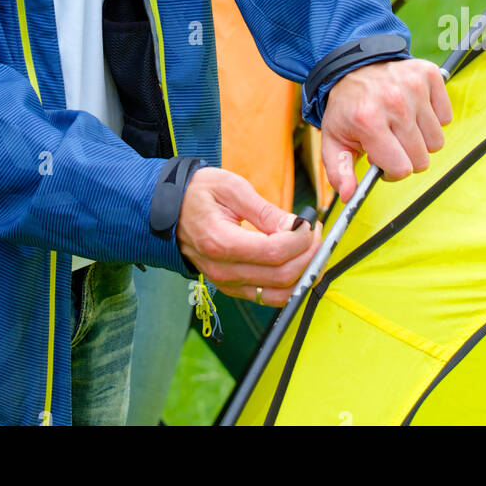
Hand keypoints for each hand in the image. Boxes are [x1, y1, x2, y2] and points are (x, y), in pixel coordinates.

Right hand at [176, 167, 321, 305]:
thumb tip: (296, 226)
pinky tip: (298, 262)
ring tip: (311, 248)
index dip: (301, 239)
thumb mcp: (231, 188)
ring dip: (304, 274)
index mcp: (221, 243)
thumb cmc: (198, 193)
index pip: (274, 252)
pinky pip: (269, 297)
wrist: (169, 211)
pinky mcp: (232, 288)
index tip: (309, 222)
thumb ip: (265, 211)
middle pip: (282, 276)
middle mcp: (223, 271)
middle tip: (316, 232)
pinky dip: (290, 284)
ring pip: (280, 294)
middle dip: (309, 256)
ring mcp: (227, 284)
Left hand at [320, 59, 452, 201]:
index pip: (401, 169)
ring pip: (436, 141)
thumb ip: (339, 171)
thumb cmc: (347, 107)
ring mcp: (414, 87)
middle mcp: (394, 102)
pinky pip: (445, 117)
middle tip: (390, 140)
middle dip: (406, 156)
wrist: (354, 66)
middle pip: (422, 158)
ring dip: (420, 138)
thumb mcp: (333, 139)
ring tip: (400, 125)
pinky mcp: (429, 75)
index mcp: (368, 121)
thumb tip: (349, 196)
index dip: (391, 170)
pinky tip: (413, 110)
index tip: (381, 157)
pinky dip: (432, 118)